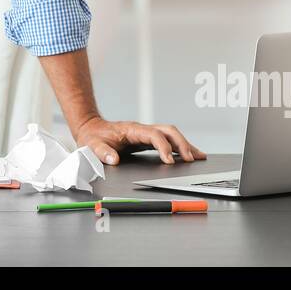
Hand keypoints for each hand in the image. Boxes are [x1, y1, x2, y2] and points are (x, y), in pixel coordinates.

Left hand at [74, 117, 207, 165]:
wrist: (91, 128)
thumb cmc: (93, 137)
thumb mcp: (93, 145)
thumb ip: (103, 152)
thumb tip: (114, 160)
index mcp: (132, 130)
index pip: (154, 135)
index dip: (163, 147)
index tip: (169, 161)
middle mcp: (142, 129)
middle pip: (168, 131)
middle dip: (182, 144)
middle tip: (192, 159)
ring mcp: (145, 133)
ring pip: (171, 134)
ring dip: (185, 144)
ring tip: (200, 157)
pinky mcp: (146, 139)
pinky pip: (167, 141)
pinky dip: (179, 147)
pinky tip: (187, 156)